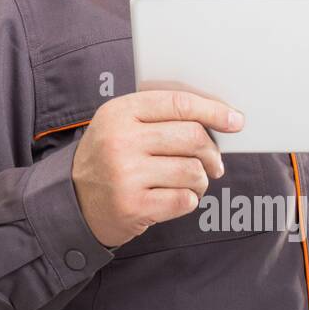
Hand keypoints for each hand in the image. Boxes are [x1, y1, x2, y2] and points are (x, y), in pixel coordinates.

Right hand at [71, 90, 244, 248]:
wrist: (73, 201)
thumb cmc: (109, 159)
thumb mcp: (121, 125)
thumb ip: (161, 116)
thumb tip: (220, 117)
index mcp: (119, 112)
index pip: (178, 104)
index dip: (213, 111)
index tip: (235, 121)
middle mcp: (120, 140)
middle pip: (192, 137)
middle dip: (212, 152)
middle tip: (214, 163)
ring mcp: (126, 174)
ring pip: (193, 171)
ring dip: (200, 180)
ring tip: (189, 183)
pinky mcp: (133, 206)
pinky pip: (185, 199)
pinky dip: (188, 200)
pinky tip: (174, 198)